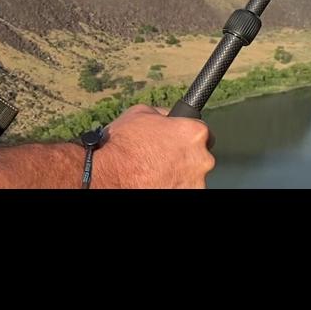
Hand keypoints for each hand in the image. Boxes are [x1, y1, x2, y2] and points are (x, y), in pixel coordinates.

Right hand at [94, 104, 213, 187]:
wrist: (108, 175)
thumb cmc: (122, 144)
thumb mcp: (141, 113)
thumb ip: (164, 113)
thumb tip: (171, 115)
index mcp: (194, 134)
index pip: (203, 131)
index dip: (187, 135)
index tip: (178, 141)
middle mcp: (201, 159)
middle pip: (200, 156)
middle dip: (185, 156)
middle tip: (163, 158)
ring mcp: (196, 182)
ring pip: (192, 176)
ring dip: (179, 174)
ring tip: (156, 172)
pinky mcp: (187, 196)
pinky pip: (183, 188)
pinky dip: (173, 187)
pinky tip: (156, 182)